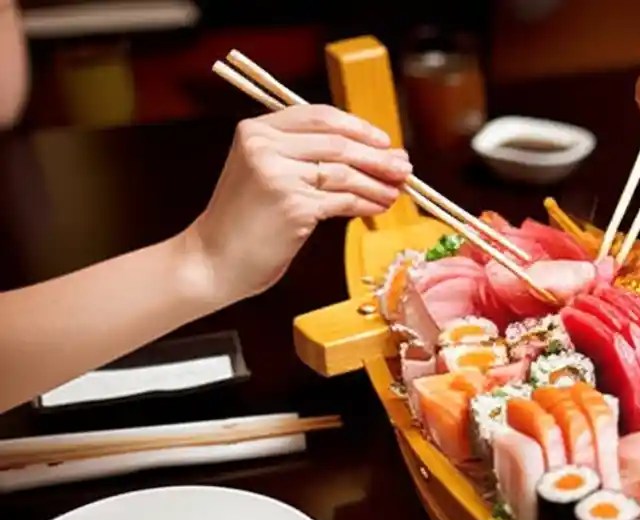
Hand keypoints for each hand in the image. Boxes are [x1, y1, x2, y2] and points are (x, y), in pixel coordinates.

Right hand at [187, 104, 411, 302]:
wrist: (212, 260)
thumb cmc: (246, 221)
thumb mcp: (266, 174)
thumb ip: (304, 156)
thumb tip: (372, 151)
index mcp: (256, 130)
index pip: (319, 117)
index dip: (357, 127)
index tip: (384, 141)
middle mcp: (264, 146)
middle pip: (338, 143)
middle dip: (377, 157)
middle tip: (405, 168)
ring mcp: (277, 175)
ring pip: (344, 173)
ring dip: (377, 183)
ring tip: (397, 192)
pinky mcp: (293, 205)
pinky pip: (343, 200)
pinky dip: (366, 203)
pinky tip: (379, 207)